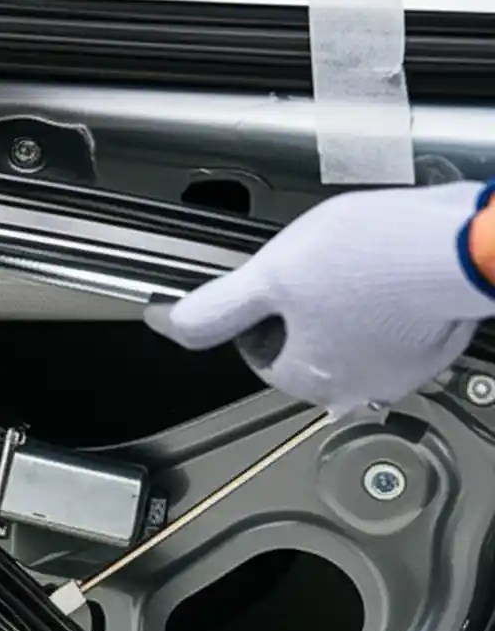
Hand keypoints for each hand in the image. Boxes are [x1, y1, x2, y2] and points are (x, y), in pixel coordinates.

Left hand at [146, 180, 494, 415]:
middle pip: (308, 347)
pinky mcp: (437, 340)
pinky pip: (398, 322)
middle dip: (305, 307)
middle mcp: (361, 387)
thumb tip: (167, 323)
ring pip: (355, 335)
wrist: (464, 243)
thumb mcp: (269, 275)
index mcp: (312, 379)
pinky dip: (390, 296)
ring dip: (348, 301)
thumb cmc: (377, 259)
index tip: (273, 282)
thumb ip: (214, 308)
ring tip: (356, 264)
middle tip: (317, 266)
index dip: (259, 313)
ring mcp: (405, 367)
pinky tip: (389, 268)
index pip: (260, 356)